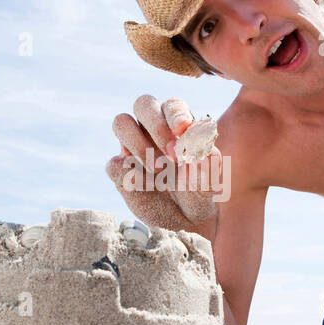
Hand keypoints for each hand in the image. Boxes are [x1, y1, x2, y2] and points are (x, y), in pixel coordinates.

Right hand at [105, 95, 221, 234]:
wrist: (185, 220)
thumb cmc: (199, 192)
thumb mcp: (209, 183)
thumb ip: (209, 166)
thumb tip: (203, 152)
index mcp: (177, 123)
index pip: (172, 106)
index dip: (176, 115)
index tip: (184, 131)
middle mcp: (152, 128)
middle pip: (143, 104)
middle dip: (156, 125)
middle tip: (172, 154)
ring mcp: (133, 147)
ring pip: (121, 123)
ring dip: (138, 143)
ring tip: (158, 169)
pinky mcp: (119, 169)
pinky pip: (114, 163)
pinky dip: (130, 175)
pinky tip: (148, 187)